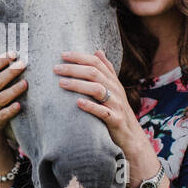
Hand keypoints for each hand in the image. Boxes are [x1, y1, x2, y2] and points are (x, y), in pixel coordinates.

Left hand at [54, 49, 148, 167]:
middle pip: (94, 73)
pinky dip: (90, 106)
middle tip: (56, 68)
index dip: (80, 57)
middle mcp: (115, 90)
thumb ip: (107, 70)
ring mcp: (116, 105)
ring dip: (78, 85)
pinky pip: (103, 112)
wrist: (131, 136)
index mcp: (113, 81)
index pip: (96, 63)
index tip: (62, 55)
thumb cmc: (117, 110)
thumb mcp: (114, 89)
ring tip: (61, 83)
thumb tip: (98, 51)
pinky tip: (78, 103)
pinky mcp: (115, 120)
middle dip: (74, 69)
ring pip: (97, 89)